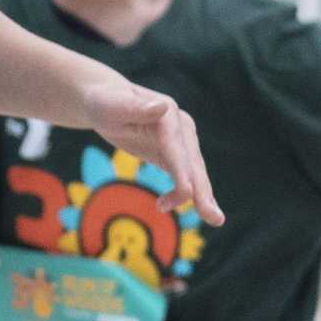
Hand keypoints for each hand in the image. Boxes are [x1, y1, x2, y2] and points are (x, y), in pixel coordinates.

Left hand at [79, 79, 223, 225]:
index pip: (176, 145)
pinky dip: (187, 194)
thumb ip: (134, 107)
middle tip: (214, 218)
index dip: (181, 170)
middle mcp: (180, 126)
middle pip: (191, 162)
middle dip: (201, 190)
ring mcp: (180, 141)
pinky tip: (178, 207)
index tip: (187, 193)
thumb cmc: (105, 102)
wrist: (106, 101)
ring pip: (193, 172)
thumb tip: (161, 107)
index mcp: (168, 112)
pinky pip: (184, 177)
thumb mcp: (112, 105)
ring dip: (203, 197)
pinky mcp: (174, 154)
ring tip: (215, 220)